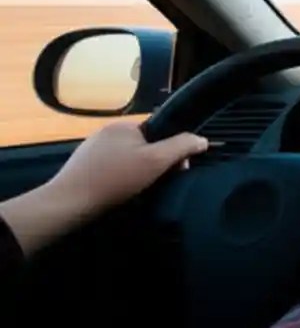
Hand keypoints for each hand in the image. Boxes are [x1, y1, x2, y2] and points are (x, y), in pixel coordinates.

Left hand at [48, 121, 208, 211]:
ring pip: (126, 159)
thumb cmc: (116, 179)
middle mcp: (106, 131)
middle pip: (143, 146)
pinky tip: (118, 194)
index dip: (171, 151)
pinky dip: (118, 180)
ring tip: (136, 192)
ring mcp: (91, 149)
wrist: (69, 202)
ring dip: (136, 173)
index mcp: (124, 125)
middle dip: (154, 164)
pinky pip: (110, 169)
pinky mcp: (81, 166)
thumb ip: (182, 147)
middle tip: (157, 185)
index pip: (158, 133)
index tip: (176, 171)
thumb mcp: (156, 161)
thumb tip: (203, 140)